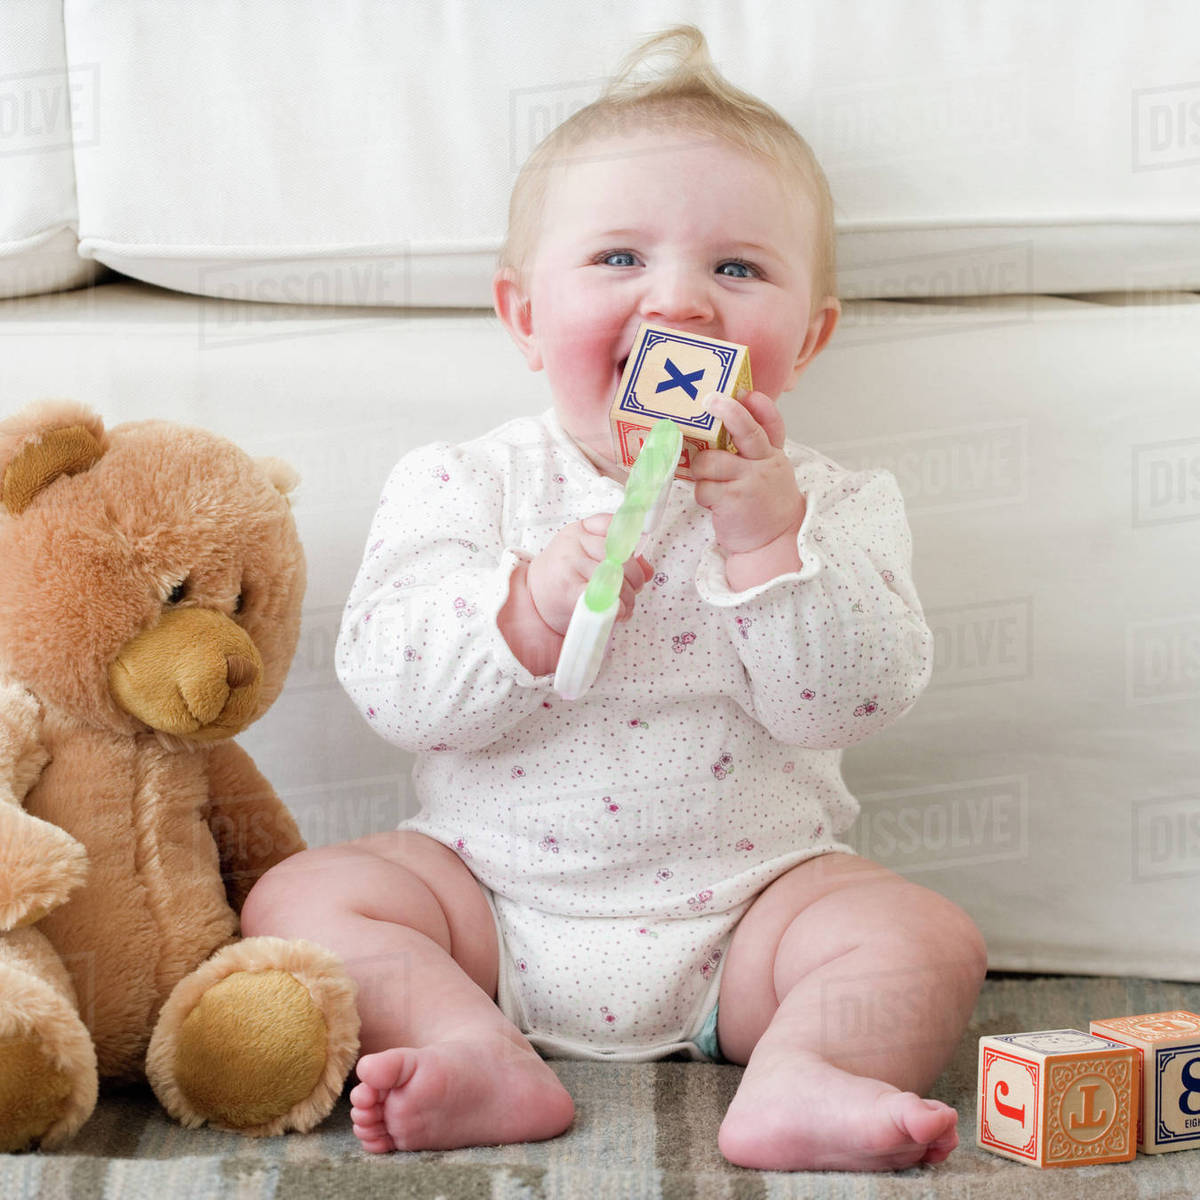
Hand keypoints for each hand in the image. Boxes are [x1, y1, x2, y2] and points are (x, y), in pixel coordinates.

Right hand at [527, 514, 653, 634]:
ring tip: (624, 606)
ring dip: (628, 598)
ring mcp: (571, 565)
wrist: (530, 601)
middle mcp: (575, 543)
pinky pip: (605, 597)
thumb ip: (616, 555)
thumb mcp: (585, 556)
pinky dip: (618, 608)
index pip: (614, 525)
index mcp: (580, 530)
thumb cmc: (562, 578)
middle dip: (635, 579)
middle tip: (632, 591)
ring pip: (618, 579)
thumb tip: (647, 568)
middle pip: (623, 557)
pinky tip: (617, 612)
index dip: (632, 542)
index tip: (637, 557)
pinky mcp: (569, 590)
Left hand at [692, 391, 805, 587]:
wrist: (774, 542)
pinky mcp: (732, 500)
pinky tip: (712, 501)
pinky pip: (703, 487)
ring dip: (701, 470)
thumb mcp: (769, 471)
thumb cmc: (764, 503)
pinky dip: (702, 494)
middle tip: (709, 400)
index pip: (770, 424)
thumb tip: (728, 418)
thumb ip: (755, 449)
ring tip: (709, 481)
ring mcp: (749, 482)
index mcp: (772, 454)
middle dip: (727, 412)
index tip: (743, 392)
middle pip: (746, 430)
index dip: (759, 405)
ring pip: (710, 461)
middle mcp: (764, 464)